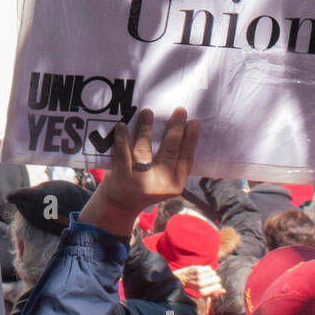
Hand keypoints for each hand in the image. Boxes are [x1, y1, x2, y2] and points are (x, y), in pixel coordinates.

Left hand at [79, 108, 199, 237]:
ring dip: (146, 128)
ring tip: (148, 112)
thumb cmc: (146, 185)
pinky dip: (122, 138)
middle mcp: (159, 183)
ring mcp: (139, 180)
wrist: (121, 204)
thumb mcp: (166, 180)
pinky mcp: (121, 176)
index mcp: (175, 184)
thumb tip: (181, 130)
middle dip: (175, 129)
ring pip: (144, 150)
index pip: (186, 159)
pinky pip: (122, 153)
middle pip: (169, 151)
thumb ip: (173, 163)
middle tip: (179, 111)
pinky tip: (123, 125)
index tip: (194, 122)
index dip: (191, 140)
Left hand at [173, 264, 223, 300]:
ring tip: (206, 275)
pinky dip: (208, 269)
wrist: (182, 278)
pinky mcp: (198, 269)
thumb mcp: (204, 292)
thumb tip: (224, 291)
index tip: (214, 285)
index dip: (217, 285)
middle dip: (215, 279)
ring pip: (213, 273)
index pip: (218, 287)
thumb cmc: (195, 286)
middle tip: (209, 279)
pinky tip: (203, 271)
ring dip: (211, 274)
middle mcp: (201, 285)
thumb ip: (214, 293)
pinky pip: (209, 268)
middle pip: (217, 279)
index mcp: (203, 292)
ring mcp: (199, 276)